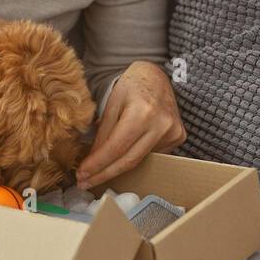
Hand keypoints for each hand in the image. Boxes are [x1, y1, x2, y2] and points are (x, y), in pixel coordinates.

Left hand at [76, 61, 185, 189]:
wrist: (156, 76)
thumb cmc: (131, 86)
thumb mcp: (112, 104)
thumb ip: (103, 133)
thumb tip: (92, 161)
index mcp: (142, 112)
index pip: (116, 148)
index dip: (97, 165)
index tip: (81, 175)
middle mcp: (161, 125)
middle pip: (129, 160)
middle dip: (104, 174)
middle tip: (85, 183)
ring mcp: (173, 132)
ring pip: (140, 160)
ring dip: (117, 169)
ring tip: (98, 174)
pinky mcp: (178, 137)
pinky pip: (151, 154)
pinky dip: (134, 157)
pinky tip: (123, 157)